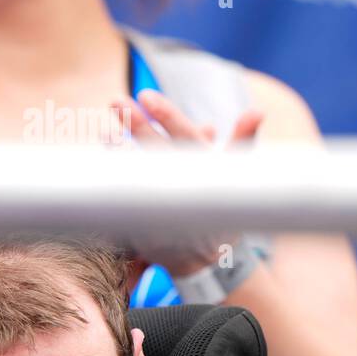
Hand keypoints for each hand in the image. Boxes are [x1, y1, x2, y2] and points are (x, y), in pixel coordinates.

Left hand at [108, 89, 263, 277]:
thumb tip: (256, 112)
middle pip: (160, 151)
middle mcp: (188, 187)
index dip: (167, 115)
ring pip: (142, 177)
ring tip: (105, 134)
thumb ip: (242, 140)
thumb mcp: (234, 172)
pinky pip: (128, 203)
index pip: (186, 137)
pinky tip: (100, 170)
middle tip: (117, 101)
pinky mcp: (147, 228)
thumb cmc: (220, 204)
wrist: (209, 260)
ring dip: (121, 154)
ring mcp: (167, 209)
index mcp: (209, 170)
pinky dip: (115, 185)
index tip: (146, 95)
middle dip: (138, 125)